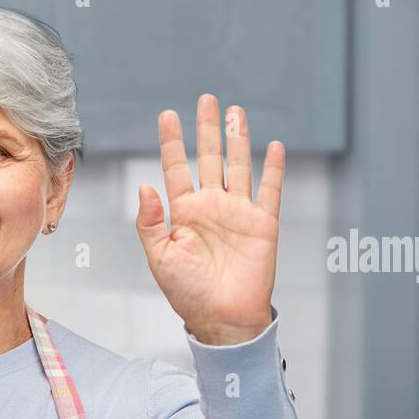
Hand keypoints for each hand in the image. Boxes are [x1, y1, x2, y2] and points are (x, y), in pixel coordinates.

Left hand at [135, 94, 283, 345]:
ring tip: (235, 111)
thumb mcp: (159, 258)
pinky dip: (273, 168)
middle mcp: (212, 207)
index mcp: (185, 213)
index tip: (168, 116)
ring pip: (240, 165)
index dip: (173, 142)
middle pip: (210, 158)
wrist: (222, 319)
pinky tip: (274, 146)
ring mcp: (239, 213)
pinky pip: (270, 191)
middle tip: (207, 98)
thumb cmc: (187, 293)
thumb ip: (151, 222)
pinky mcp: (263, 224)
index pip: (177, 169)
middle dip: (207, 129)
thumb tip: (144, 186)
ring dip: (238, 138)